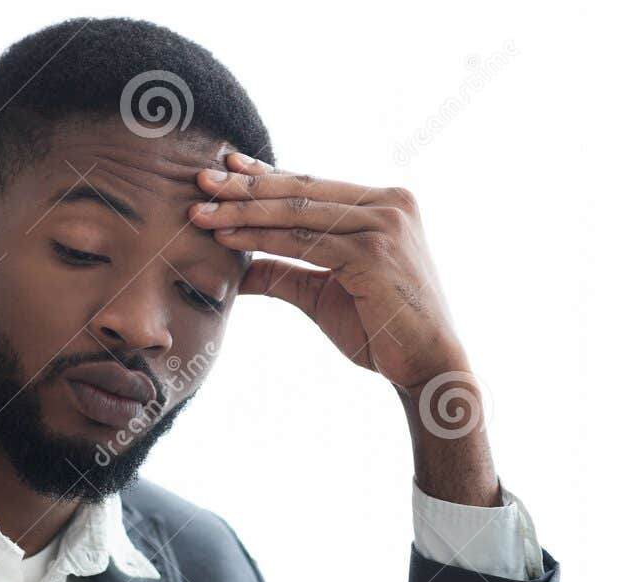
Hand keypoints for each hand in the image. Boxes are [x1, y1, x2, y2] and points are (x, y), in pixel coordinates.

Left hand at [191, 152, 467, 392]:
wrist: (427, 367)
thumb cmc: (382, 332)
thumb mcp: (324, 295)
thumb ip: (285, 274)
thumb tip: (239, 270)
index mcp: (385, 204)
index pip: (314, 186)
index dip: (266, 176)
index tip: (225, 169)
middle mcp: (390, 203)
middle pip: (303, 191)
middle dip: (246, 187)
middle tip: (200, 182)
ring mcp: (385, 224)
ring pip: (298, 213)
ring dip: (244, 212)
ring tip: (201, 212)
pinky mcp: (375, 252)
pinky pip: (304, 241)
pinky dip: (261, 239)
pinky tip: (227, 237)